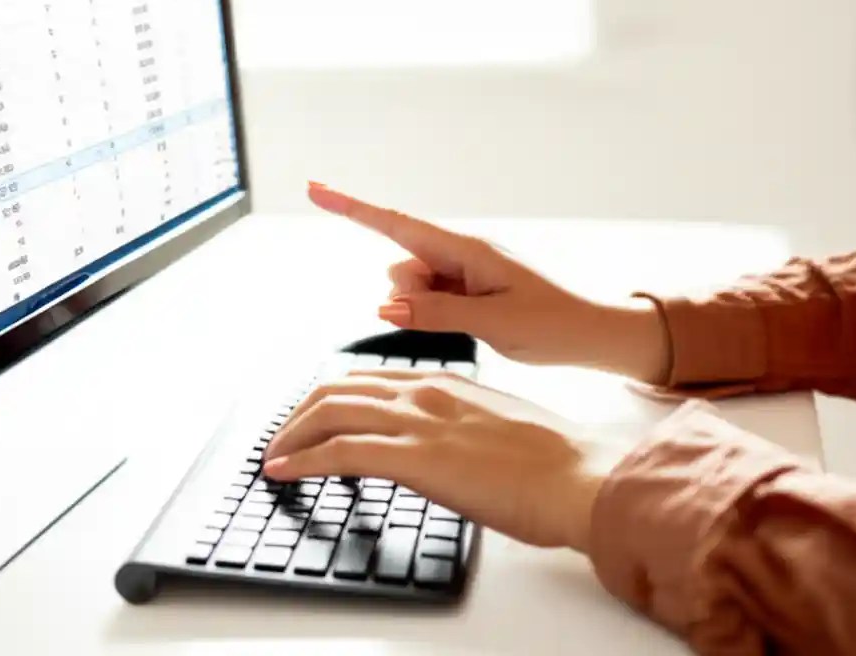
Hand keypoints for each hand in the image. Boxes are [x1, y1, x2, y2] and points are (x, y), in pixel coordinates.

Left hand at [263, 369, 631, 551]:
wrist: (582, 476)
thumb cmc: (553, 461)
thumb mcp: (493, 428)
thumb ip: (455, 426)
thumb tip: (433, 446)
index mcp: (443, 382)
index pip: (366, 378)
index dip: (328, 398)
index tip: (310, 418)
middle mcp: (424, 392)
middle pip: (336, 389)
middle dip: (298, 414)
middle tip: (281, 439)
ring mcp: (418, 421)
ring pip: (329, 412)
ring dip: (290, 435)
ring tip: (273, 457)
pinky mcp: (415, 456)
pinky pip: (340, 452)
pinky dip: (303, 460)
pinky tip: (284, 473)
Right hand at [307, 182, 668, 383]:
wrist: (596, 333)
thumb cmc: (555, 324)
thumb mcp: (493, 324)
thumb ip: (436, 313)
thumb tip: (386, 306)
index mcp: (467, 249)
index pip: (395, 225)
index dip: (351, 208)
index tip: (313, 189)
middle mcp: (461, 253)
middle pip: (401, 268)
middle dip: (409, 297)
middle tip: (463, 318)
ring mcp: (465, 271)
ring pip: (413, 288)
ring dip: (427, 310)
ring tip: (479, 322)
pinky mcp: (469, 289)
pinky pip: (432, 299)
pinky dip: (440, 314)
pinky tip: (479, 323)